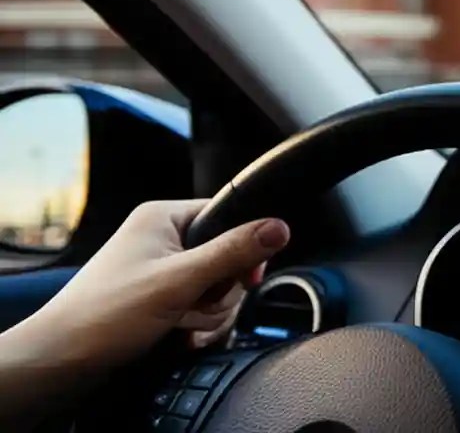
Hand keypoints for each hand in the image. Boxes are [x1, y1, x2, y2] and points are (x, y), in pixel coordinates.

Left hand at [3, 200, 288, 373]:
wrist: (61, 360)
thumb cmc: (107, 314)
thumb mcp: (179, 279)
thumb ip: (233, 252)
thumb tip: (280, 226)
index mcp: (164, 217)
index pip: (228, 215)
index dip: (245, 247)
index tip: (247, 276)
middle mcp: (164, 239)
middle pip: (228, 257)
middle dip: (220, 292)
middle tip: (195, 306)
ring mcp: (163, 271)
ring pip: (217, 288)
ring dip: (208, 314)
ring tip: (180, 326)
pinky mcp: (161, 299)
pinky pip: (201, 307)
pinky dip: (197, 325)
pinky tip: (180, 336)